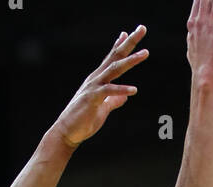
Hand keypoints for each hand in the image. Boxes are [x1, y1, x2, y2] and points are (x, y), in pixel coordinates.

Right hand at [53, 28, 148, 148]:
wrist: (67, 132)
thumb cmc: (84, 121)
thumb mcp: (103, 109)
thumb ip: (113, 101)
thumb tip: (125, 98)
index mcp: (98, 79)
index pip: (111, 58)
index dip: (120, 45)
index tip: (128, 33)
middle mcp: (96, 78)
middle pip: (116, 56)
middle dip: (130, 42)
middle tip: (142, 29)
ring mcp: (94, 87)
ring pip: (115, 69)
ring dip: (130, 60)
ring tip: (145, 53)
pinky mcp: (92, 99)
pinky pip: (109, 91)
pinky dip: (121, 90)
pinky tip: (134, 90)